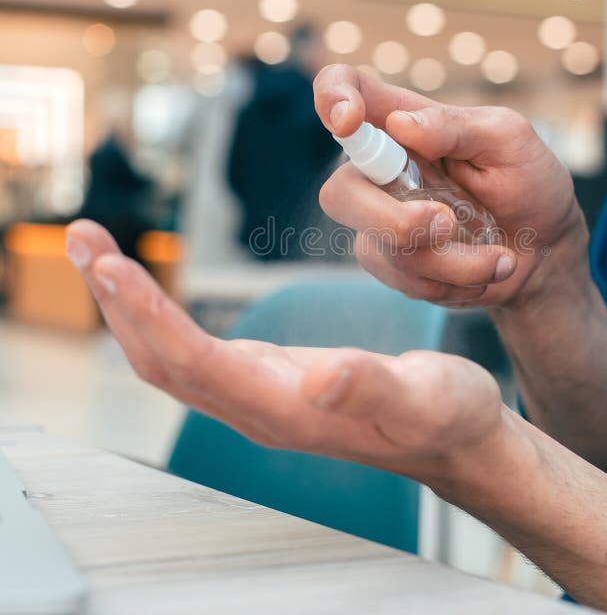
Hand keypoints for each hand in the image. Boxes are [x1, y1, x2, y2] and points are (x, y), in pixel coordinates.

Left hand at [64, 220, 506, 486]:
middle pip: (164, 360)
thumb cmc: (444, 415)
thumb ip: (371, 388)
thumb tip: (317, 382)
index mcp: (287, 410)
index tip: (112, 265)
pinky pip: (194, 350)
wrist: (455, 436)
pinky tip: (148, 292)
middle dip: (117, 301)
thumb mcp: (422, 397)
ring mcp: (260, 396)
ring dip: (128, 305)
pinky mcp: (268, 380)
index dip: (149, 315)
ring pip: (172, 356)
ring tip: (98, 251)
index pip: (195, 363)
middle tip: (82, 239)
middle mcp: (260, 407)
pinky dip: (160, 313)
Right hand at [314, 65, 582, 307]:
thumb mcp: (508, 141)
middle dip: (394, 222)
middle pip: (340, 194)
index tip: (348, 120)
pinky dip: (455, 281)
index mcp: (404, 122)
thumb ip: (456, 128)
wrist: (547, 251)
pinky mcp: (394, 263)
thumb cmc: (529, 183)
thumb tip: (400, 125)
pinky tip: (485, 269)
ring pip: (385, 248)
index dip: (332, 96)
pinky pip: (404, 280)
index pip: (345, 90)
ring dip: (453, 261)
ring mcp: (383, 220)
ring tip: (499, 256)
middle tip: (448, 225)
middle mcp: (382, 170)